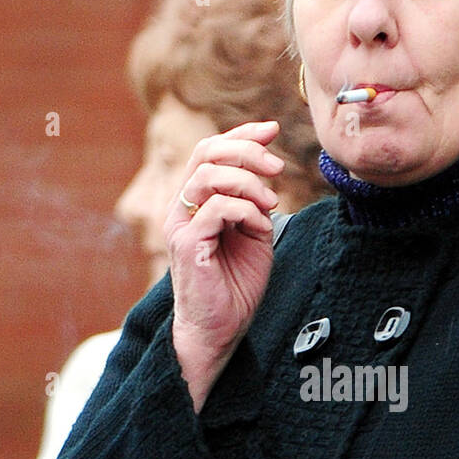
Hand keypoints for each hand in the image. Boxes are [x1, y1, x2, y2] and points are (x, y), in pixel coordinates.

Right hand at [163, 120, 283, 408]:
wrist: (220, 329)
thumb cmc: (236, 286)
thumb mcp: (254, 235)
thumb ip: (255, 203)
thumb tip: (268, 171)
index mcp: (197, 201)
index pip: (212, 151)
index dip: (242, 134)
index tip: (272, 129)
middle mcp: (183, 208)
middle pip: (206, 153)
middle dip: (246, 150)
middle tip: (278, 167)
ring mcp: (181, 225)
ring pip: (208, 176)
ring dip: (247, 182)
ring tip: (271, 202)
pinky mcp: (186, 244)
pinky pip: (215, 208)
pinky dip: (246, 211)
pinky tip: (262, 227)